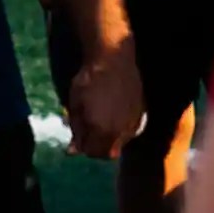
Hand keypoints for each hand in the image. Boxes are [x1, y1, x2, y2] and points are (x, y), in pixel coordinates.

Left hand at [67, 39, 145, 158]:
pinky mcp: (141, 116)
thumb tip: (72, 152)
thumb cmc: (89, 80)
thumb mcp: (75, 104)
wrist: (114, 60)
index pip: (91, 152)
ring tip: (100, 121)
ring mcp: (132, 125)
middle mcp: (119, 132)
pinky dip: (119, 131)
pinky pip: (129, 133)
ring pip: (119, 144)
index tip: (78, 136)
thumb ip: (76, 130)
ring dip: (108, 140)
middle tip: (88, 131)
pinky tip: (112, 115)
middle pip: (106, 153)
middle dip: (95, 146)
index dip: (82, 146)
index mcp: (100, 130)